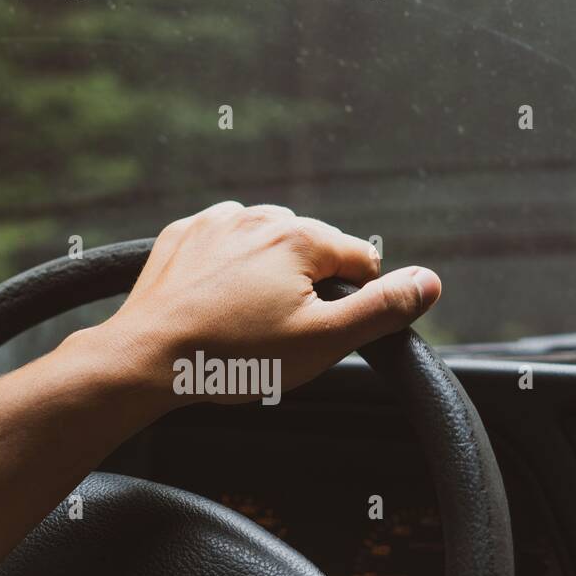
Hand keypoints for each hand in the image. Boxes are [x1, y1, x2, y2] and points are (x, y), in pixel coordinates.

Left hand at [96, 201, 441, 407]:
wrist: (146, 359)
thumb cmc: (232, 357)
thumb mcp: (322, 341)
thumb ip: (380, 308)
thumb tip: (428, 282)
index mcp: (301, 237)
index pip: (362, 259)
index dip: (357, 300)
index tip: (325, 332)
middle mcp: (259, 216)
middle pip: (313, 251)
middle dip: (309, 289)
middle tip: (279, 336)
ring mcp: (215, 223)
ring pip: (267, 246)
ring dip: (268, 277)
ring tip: (243, 324)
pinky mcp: (181, 237)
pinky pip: (223, 247)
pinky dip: (227, 272)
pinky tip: (215, 306)